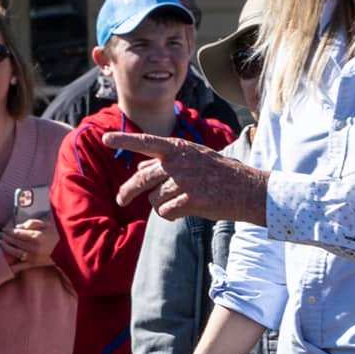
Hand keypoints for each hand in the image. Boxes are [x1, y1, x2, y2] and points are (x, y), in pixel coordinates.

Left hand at [0, 217, 57, 267]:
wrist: (70, 250)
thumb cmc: (59, 235)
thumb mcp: (48, 224)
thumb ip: (33, 223)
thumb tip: (19, 226)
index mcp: (36, 236)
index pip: (17, 233)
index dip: (9, 231)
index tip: (4, 229)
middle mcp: (32, 247)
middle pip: (14, 242)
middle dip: (6, 237)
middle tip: (1, 234)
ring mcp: (32, 257)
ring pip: (14, 252)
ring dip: (6, 247)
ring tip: (1, 243)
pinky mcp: (34, 264)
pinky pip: (21, 266)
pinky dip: (13, 266)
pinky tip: (6, 265)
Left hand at [102, 133, 267, 223]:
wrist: (248, 189)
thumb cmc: (221, 174)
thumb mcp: (194, 158)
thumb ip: (165, 162)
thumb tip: (138, 169)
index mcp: (179, 149)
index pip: (146, 142)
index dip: (125, 140)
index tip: (105, 139)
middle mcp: (179, 162)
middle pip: (141, 179)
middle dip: (127, 192)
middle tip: (121, 199)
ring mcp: (185, 181)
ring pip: (154, 199)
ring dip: (161, 205)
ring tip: (178, 203)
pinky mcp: (192, 200)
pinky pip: (166, 212)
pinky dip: (170, 215)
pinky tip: (182, 212)